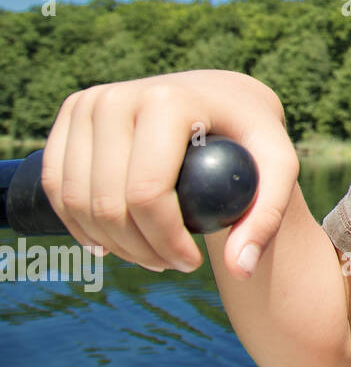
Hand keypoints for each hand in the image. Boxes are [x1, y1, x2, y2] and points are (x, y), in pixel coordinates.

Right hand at [39, 70, 298, 277]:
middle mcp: (120, 96)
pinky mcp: (72, 113)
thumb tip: (240, 270)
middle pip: (108, 201)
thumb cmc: (252, 134)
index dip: (164, 241)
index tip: (191, 262)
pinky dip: (78, 224)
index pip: (147, 192)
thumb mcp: (278, 167)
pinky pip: (57, 185)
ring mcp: (89, 102)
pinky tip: (109, 242)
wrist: (224, 97)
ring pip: (76, 200)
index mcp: (168, 101)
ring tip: (149, 255)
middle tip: (172, 264)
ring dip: (108, 244)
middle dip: (138, 249)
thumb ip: (268, 216)